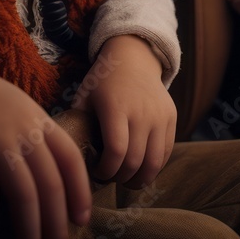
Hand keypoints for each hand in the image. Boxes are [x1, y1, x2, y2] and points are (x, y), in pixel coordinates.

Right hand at [0, 40, 91, 238]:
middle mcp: (23, 129)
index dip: (80, 190)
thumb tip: (52, 179)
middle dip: (55, 221)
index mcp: (39, 121)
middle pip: (49, 182)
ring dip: (28, 228)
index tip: (81, 219)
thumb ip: (37, 137)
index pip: (70, 159)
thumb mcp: (19, 109)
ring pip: (22, 192)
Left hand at [71, 35, 176, 188]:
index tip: (97, 173)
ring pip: (154, 162)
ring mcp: (159, 115)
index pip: (116, 151)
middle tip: (111, 178)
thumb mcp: (85, 96)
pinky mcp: (171, 117)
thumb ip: (78, 123)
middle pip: (135, 161)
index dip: (106, 171)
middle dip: (120, 178)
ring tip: (127, 180)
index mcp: (115, 107)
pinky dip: (155, 167)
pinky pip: (166, 151)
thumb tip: (68, 152)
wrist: (134, 58)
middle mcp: (141, 112)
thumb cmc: (104, 80)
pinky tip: (141, 168)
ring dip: (140, 179)